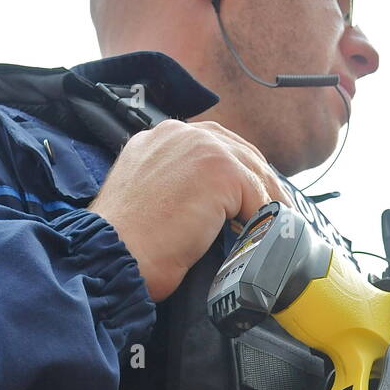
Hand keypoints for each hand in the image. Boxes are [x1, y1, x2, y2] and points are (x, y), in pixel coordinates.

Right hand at [89, 119, 294, 302]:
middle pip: (239, 153)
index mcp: (159, 138)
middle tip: (273, 214)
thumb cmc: (124, 244)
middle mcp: (180, 133)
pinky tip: (265, 236)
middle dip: (258, 184)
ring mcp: (201, 147)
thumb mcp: (147, 201)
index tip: (248, 199)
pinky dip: (265, 218)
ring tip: (274, 229)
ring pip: (253, 172)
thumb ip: (173, 189)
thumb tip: (204, 208)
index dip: (235, 174)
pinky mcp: (220, 170)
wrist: (114, 256)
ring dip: (267, 203)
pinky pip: (259, 195)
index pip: (212, 147)